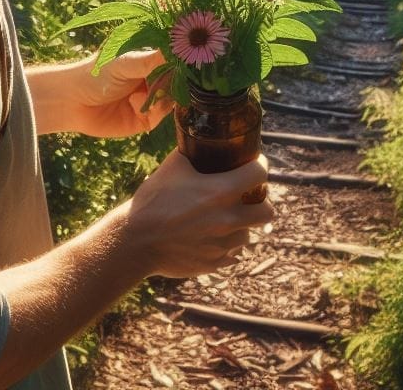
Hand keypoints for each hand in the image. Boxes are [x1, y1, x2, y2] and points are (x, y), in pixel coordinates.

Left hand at [70, 49, 173, 137]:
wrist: (72, 102)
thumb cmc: (96, 73)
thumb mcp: (126, 62)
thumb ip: (154, 59)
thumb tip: (182, 48)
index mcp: (151, 59)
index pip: (177, 59)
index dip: (182, 61)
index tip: (187, 61)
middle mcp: (155, 78)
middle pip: (179, 79)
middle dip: (173, 80)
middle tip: (157, 79)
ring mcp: (151, 98)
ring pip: (173, 97)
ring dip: (161, 96)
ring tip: (141, 93)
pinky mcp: (146, 119)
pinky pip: (161, 114)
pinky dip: (153, 109)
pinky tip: (134, 104)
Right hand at [124, 151, 274, 277]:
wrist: (135, 242)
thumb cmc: (153, 200)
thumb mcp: (174, 166)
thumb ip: (193, 152)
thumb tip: (201, 139)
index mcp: (221, 192)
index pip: (260, 174)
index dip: (259, 165)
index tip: (254, 163)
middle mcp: (228, 220)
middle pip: (267, 212)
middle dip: (261, 202)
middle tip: (247, 196)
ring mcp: (223, 245)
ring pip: (249, 234)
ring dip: (242, 225)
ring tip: (225, 218)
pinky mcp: (214, 264)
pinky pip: (233, 255)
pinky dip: (227, 246)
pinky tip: (212, 237)